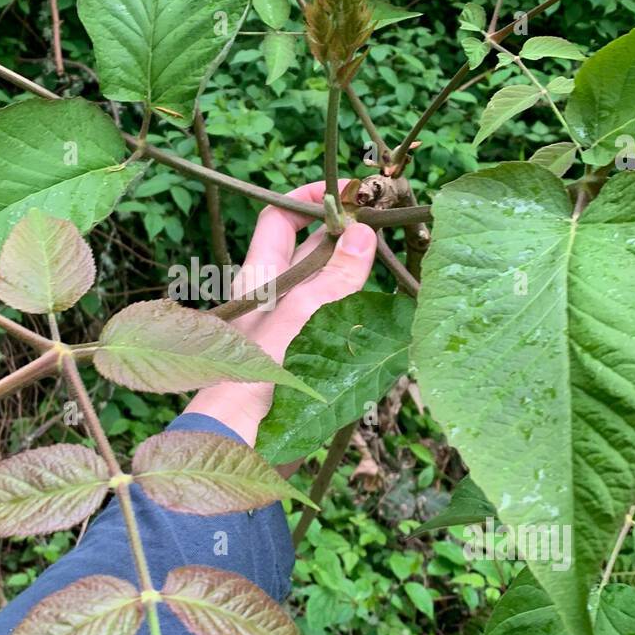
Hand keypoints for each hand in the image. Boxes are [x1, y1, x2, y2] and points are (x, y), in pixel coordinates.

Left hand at [183, 180, 376, 445]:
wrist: (238, 444)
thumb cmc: (254, 376)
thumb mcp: (297, 316)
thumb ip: (330, 278)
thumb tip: (361, 232)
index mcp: (260, 277)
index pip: (280, 219)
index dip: (307, 197)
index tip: (348, 191)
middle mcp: (275, 298)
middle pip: (311, 252)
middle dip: (346, 236)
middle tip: (388, 229)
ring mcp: (293, 329)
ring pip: (330, 289)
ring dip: (359, 277)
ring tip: (396, 268)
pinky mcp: (309, 359)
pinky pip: (339, 326)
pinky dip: (362, 315)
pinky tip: (388, 318)